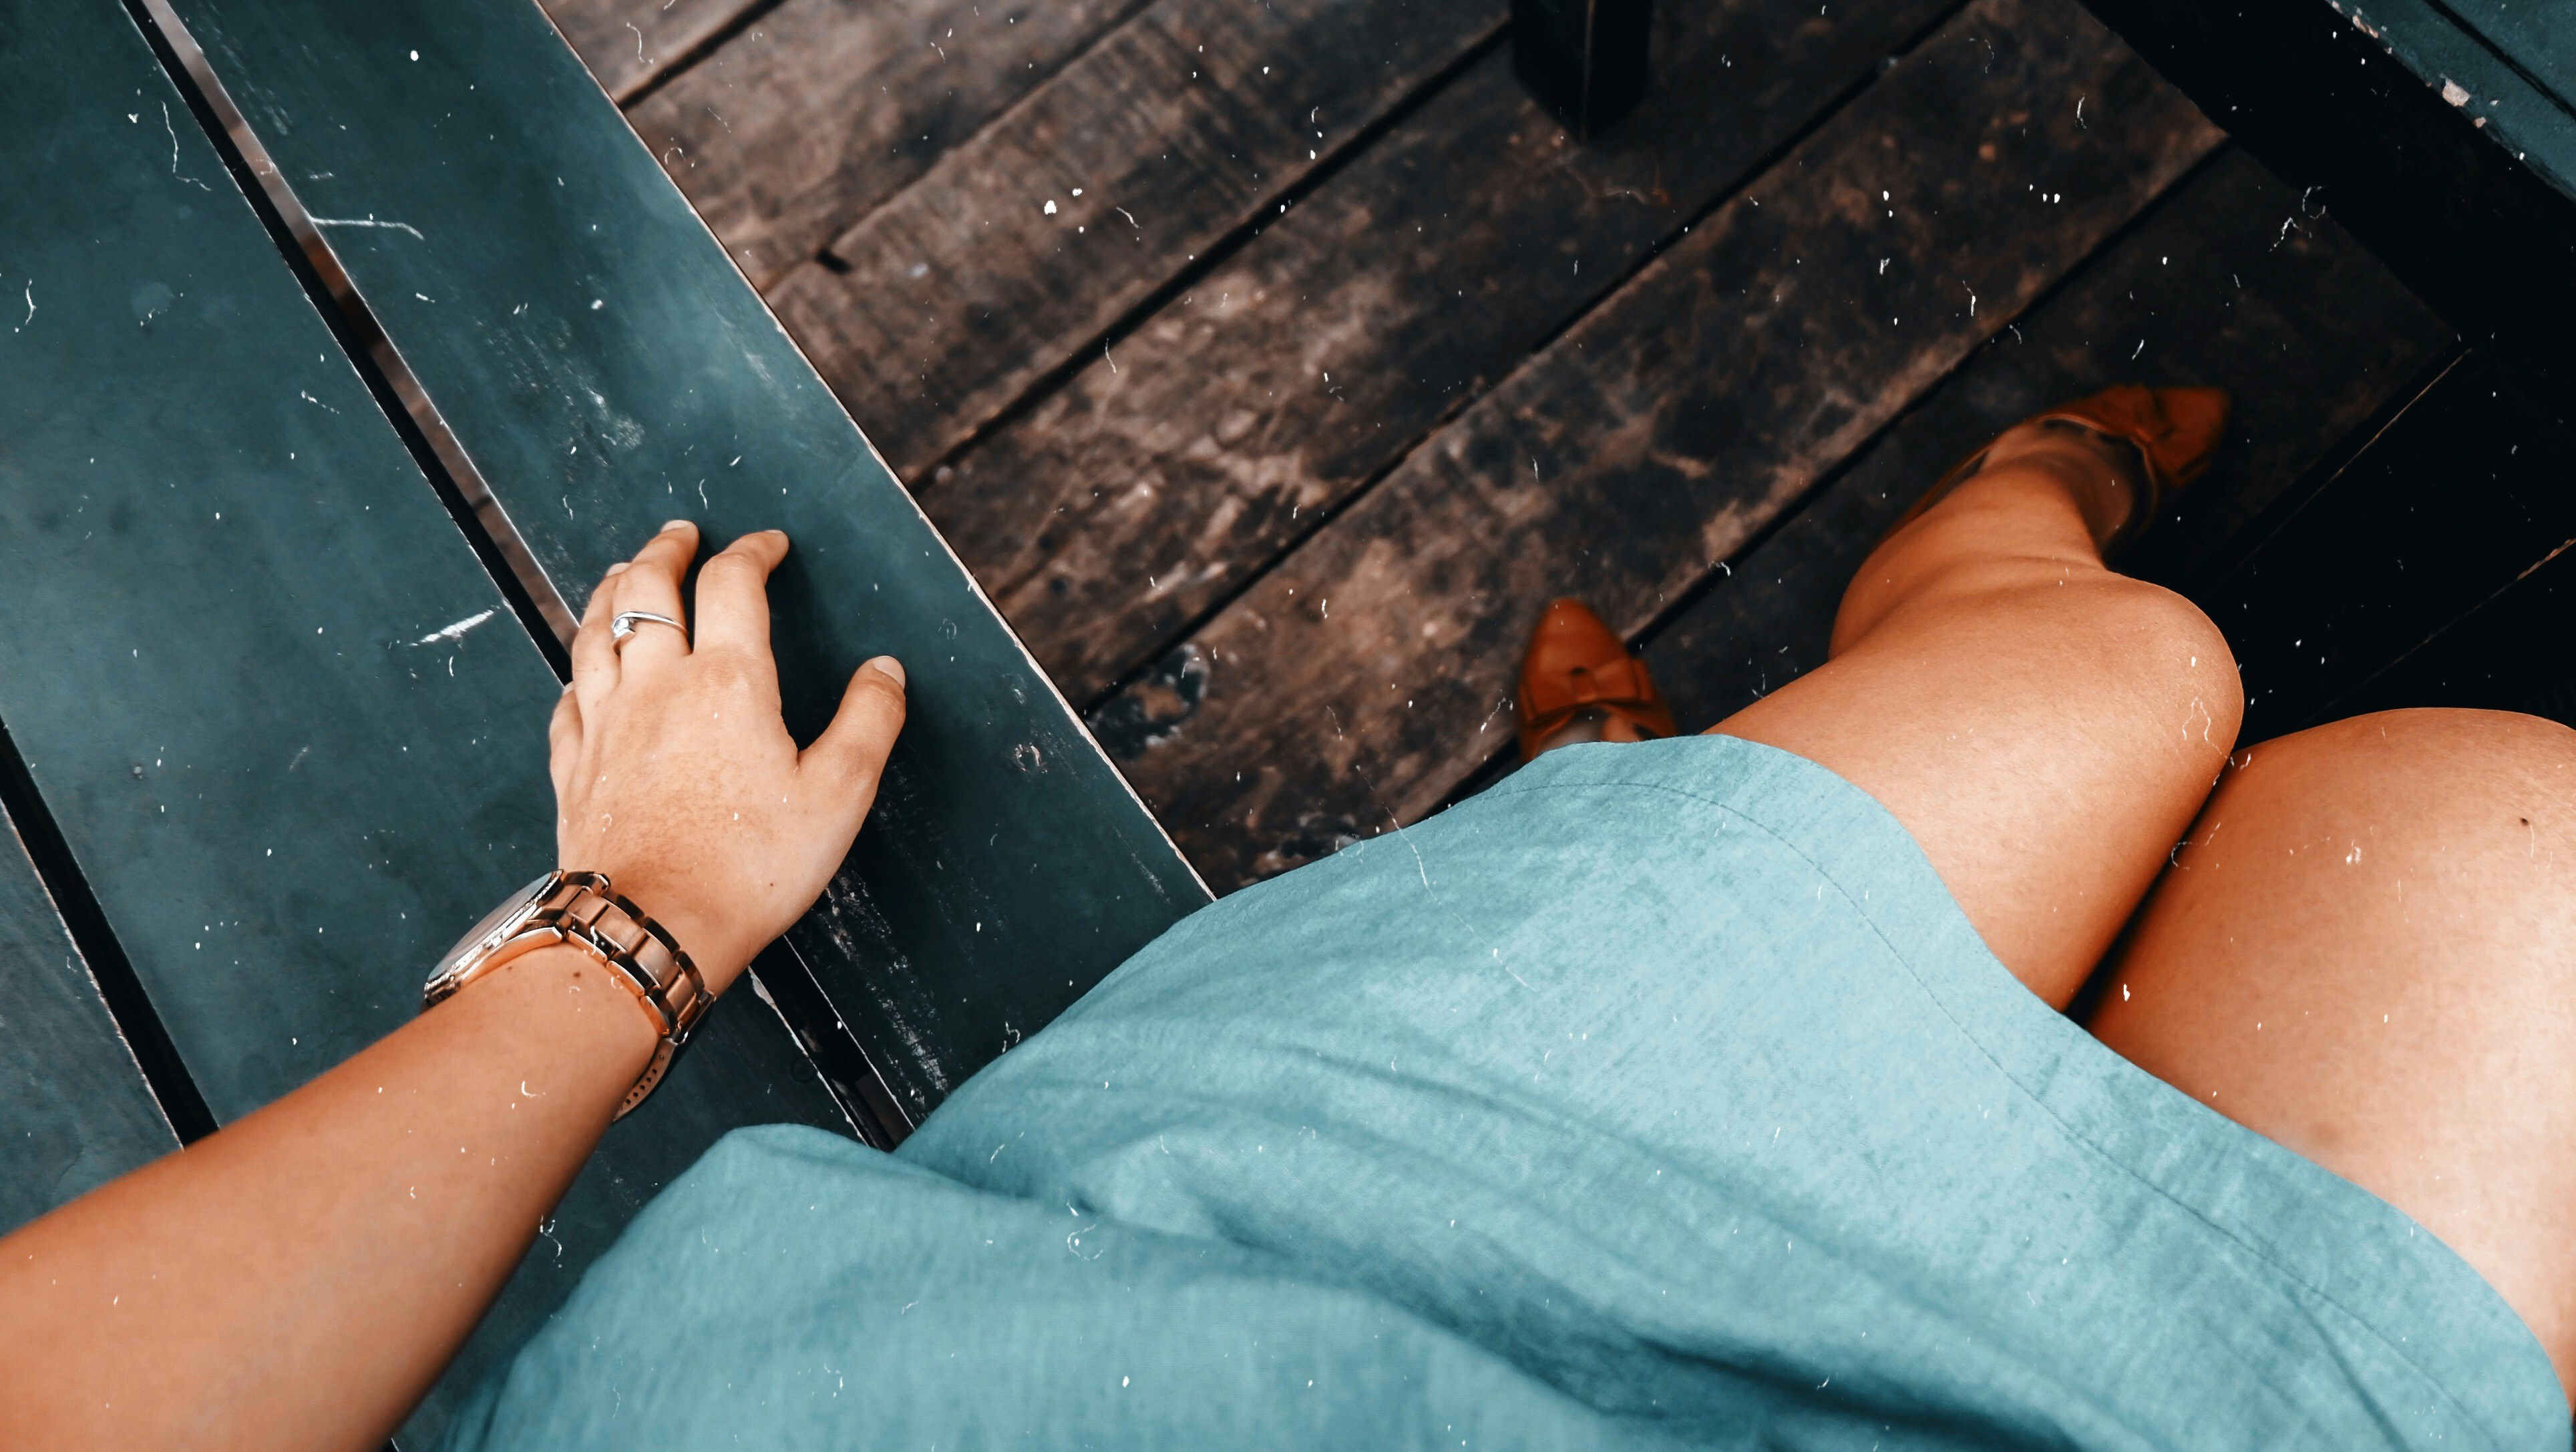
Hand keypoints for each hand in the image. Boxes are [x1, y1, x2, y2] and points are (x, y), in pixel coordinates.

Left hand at [548, 522, 905, 993]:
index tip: (768, 546)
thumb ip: (869, 723)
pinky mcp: (574, 767)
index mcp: (728, 681)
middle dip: (666, 550)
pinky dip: (579, 671)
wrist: (653, 926)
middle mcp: (656, 685)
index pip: (734, 584)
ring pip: (594, 630)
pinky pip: (568, 699)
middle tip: (682, 534)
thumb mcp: (839, 795)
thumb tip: (884, 672)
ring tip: (622, 573)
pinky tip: (585, 675)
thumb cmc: (751, 867)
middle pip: (646, 588)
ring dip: (610, 590)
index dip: (753, 552)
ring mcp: (605, 724)